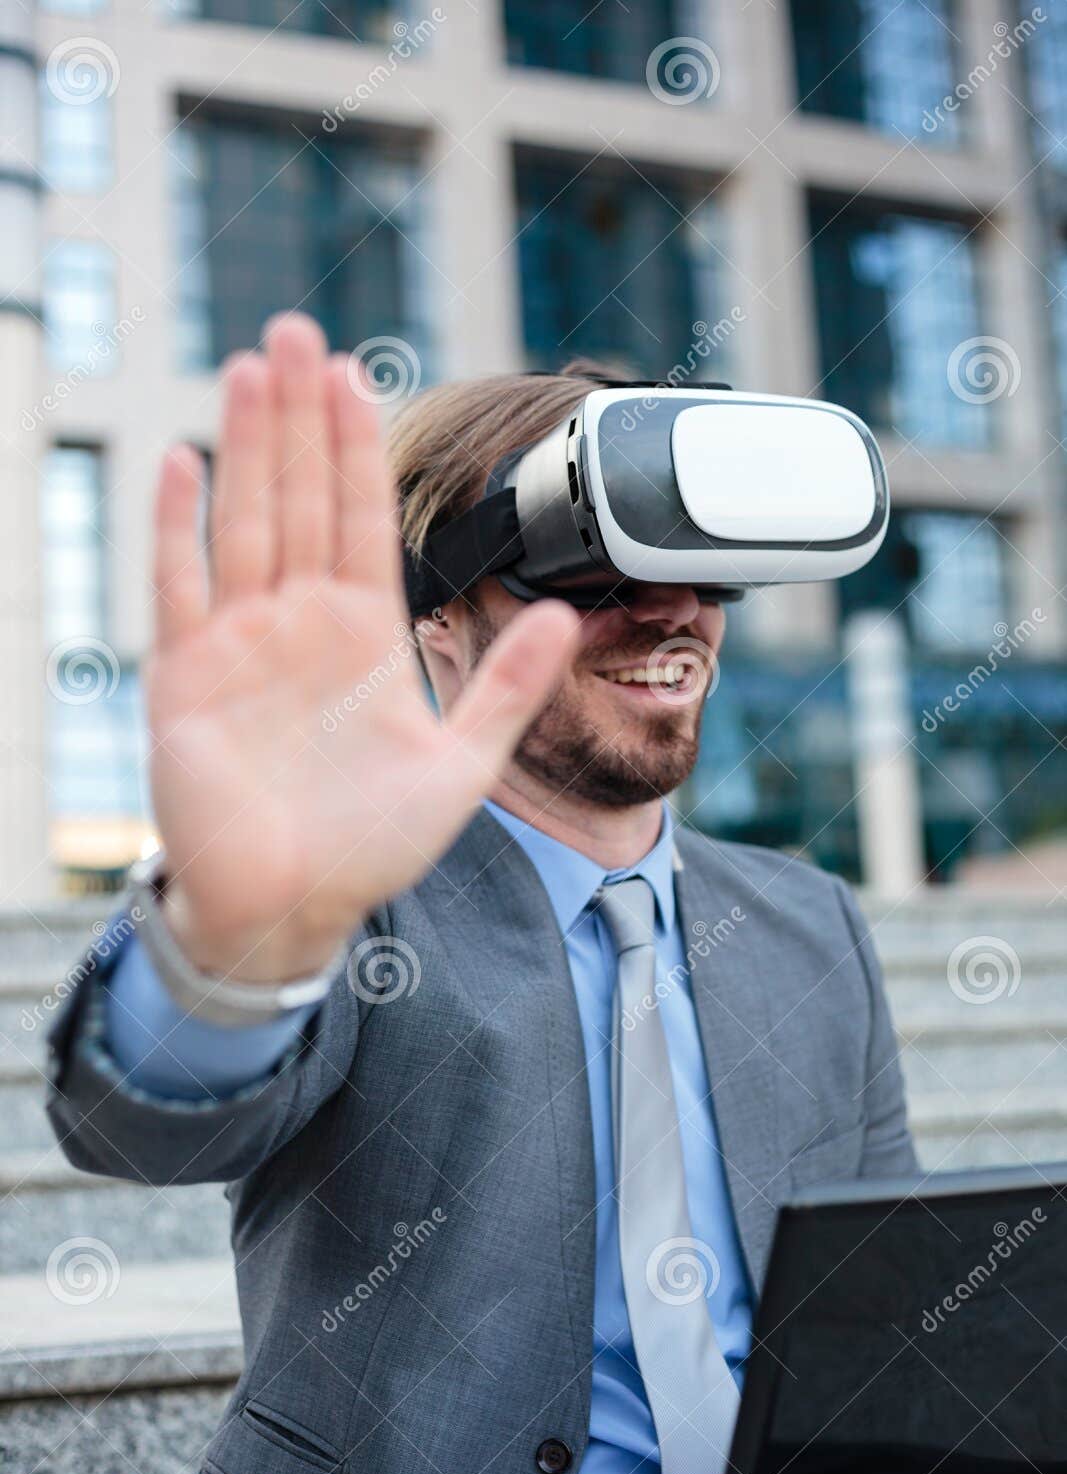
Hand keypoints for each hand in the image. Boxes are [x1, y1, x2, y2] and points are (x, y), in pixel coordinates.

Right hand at [147, 313, 577, 981]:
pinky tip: (186, 462)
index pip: (361, 519)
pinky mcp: (187, 677)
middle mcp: (299, 625)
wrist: (295, 911)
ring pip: (245, 521)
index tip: (362, 379)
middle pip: (299, 498)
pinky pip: (180, 586)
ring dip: (248, 445)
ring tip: (254, 367)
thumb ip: (508, 687)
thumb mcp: (462, 763)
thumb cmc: (370, 845)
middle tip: (299, 334)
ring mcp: (240, 645)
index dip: (359, 450)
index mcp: (361, 636)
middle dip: (300, 417)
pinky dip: (179, 526)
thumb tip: (569, 615)